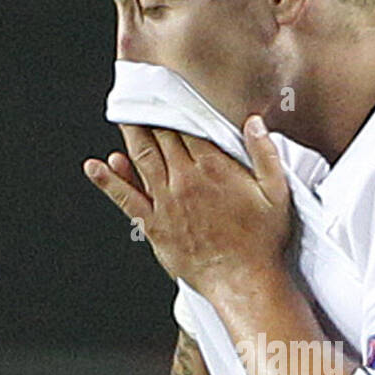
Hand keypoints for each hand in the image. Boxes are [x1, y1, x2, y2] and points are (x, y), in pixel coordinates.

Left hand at [82, 116, 292, 296]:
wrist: (243, 281)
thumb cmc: (262, 242)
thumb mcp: (278, 193)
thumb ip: (265, 154)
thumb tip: (253, 122)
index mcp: (213, 168)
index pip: (187, 127)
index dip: (175, 107)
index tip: (167, 93)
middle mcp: (184, 180)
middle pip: (161, 138)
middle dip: (151, 115)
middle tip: (140, 98)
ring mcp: (165, 202)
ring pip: (141, 158)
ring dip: (130, 135)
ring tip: (123, 117)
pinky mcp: (153, 224)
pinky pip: (125, 198)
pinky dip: (108, 181)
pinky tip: (96, 167)